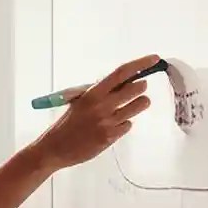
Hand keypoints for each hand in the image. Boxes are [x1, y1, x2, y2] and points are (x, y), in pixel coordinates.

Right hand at [30, 55, 156, 171]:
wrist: (54, 148)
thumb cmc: (65, 124)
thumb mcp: (78, 102)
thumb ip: (98, 93)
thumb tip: (120, 83)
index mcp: (92, 93)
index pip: (121, 73)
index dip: (140, 64)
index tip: (154, 58)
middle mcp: (102, 106)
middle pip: (135, 88)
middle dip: (141, 87)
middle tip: (140, 87)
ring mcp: (108, 122)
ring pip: (138, 106)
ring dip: (140, 103)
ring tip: (136, 104)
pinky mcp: (111, 137)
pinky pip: (128, 125)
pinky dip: (125, 123)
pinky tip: (115, 125)